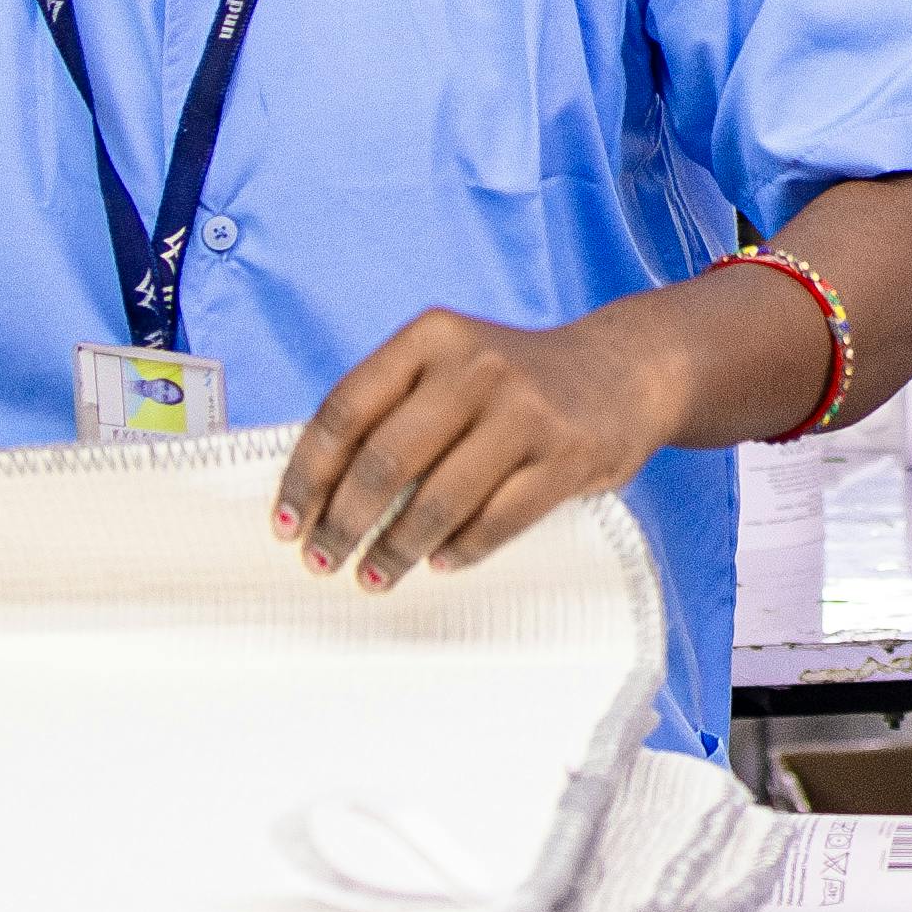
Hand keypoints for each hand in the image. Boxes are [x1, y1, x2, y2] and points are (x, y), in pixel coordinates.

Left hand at [277, 310, 687, 589]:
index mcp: (432, 336)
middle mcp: (476, 365)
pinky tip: (438, 563)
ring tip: (372, 576)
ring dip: (395, 550)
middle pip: (385, 461)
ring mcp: (526, 410)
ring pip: (438, 500)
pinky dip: (459, 550)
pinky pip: (497, 520)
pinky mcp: (566, 455)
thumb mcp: (451, 363)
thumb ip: (392, 406)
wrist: (625, 369)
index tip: (286, 523)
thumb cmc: (514, 379)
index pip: (345, 410)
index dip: (306, 475)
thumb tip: (317, 490)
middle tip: (321, 562)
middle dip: (343, 523)